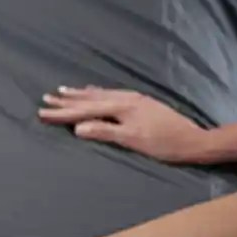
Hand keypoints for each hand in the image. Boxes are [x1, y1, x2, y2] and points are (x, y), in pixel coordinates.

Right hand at [38, 86, 210, 163]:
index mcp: (122, 107)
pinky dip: (97, 93)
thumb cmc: (164, 145)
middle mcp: (126, 99)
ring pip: (100, 94)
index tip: (42, 111)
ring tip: (63, 91)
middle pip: (91, 98)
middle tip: (46, 98)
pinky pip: (110, 94)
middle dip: (68, 100)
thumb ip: (105, 132)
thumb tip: (78, 128)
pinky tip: (94, 92)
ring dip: (80, 94)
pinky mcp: (140, 102)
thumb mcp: (133, 141)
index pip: (86, 109)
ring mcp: (134, 99)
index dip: (63, 112)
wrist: (194, 141)